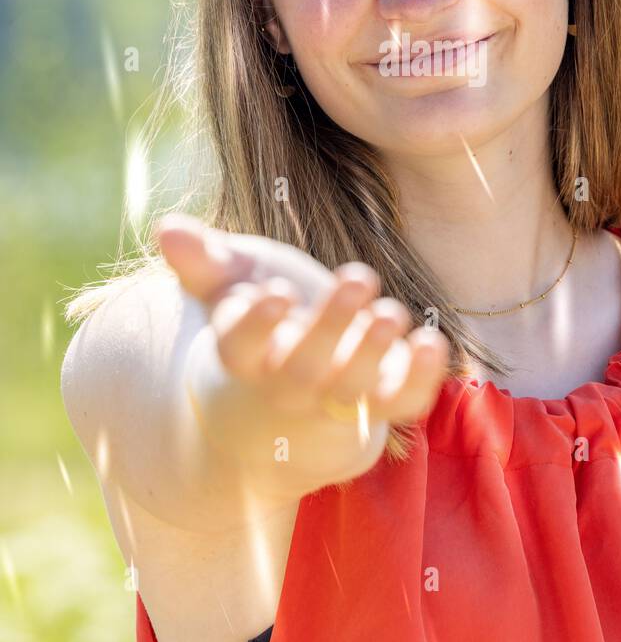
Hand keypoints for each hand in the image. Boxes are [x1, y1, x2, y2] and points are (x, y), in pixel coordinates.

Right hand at [153, 213, 449, 471]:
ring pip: (352, 388)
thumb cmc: (257, 330)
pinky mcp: (379, 406)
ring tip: (393, 312)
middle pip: (303, 367)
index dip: (256, 324)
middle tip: (358, 277)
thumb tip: (166, 226)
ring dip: (374, 352)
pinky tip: (434, 342)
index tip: (275, 293)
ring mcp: (335, 401)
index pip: (239, 347)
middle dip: (331, 326)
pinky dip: (420, 378)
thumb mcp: (227, 293)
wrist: (281, 415)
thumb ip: (203, 262)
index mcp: (242, 355)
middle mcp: (286, 385)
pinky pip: (401, 402)